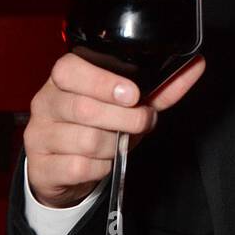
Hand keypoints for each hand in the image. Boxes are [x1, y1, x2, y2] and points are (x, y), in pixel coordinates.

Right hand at [24, 52, 205, 207]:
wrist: (64, 169)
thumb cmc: (99, 128)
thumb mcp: (128, 106)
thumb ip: (161, 88)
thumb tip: (195, 65)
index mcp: (64, 80)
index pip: (70, 70)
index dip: (102, 82)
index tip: (132, 95)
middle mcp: (46, 103)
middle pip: (83, 108)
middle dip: (123, 119)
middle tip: (141, 122)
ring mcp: (39, 135)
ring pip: (86, 141)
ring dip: (114, 146)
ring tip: (118, 143)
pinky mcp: (40, 167)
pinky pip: (79, 167)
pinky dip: (101, 168)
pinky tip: (102, 162)